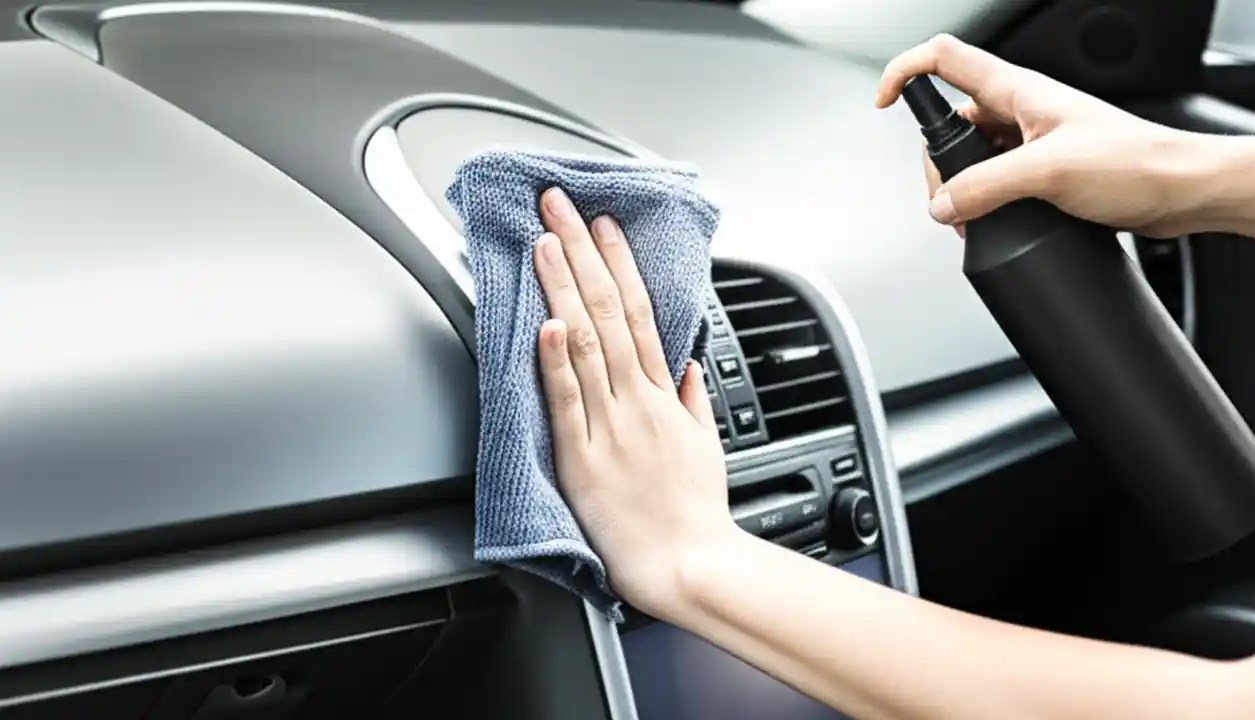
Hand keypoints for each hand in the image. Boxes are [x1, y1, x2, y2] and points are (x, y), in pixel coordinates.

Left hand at [532, 187, 740, 617]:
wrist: (689, 564)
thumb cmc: (696, 512)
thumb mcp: (707, 445)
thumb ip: (694, 400)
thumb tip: (686, 366)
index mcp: (663, 396)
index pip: (638, 313)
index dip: (618, 264)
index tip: (603, 226)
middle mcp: (636, 400)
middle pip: (607, 312)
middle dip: (581, 253)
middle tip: (560, 207)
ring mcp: (609, 426)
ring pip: (585, 343)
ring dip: (562, 288)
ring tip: (544, 243)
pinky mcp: (583, 459)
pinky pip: (568, 402)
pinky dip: (556, 361)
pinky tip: (545, 323)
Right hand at [875, 35, 1209, 238]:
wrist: (1183, 191)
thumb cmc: (1137, 162)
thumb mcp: (1049, 173)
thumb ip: (986, 187)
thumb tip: (942, 205)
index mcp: (1018, 90)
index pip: (944, 59)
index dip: (905, 73)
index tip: (883, 103)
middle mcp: (1021, 110)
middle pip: (950, 122)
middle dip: (938, 164)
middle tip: (949, 200)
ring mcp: (1031, 141)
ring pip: (972, 157)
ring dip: (963, 189)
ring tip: (977, 218)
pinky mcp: (1043, 171)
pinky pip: (995, 181)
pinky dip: (985, 203)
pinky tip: (997, 222)